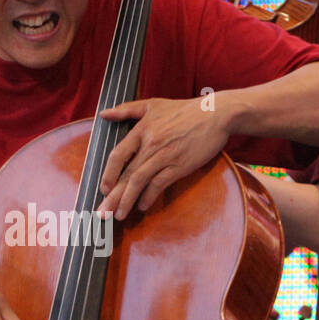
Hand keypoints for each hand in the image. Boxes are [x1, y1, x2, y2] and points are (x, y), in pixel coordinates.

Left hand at [99, 95, 228, 219]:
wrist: (215, 114)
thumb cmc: (184, 110)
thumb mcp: (153, 104)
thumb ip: (126, 109)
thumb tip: (103, 114)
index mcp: (142, 129)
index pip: (118, 154)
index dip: (108, 173)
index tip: (103, 189)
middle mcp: (151, 144)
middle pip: (127, 173)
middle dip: (113, 196)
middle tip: (103, 213)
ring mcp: (165, 156)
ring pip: (140, 181)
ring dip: (127, 200)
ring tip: (119, 215)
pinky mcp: (180, 165)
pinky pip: (159, 184)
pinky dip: (149, 197)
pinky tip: (142, 206)